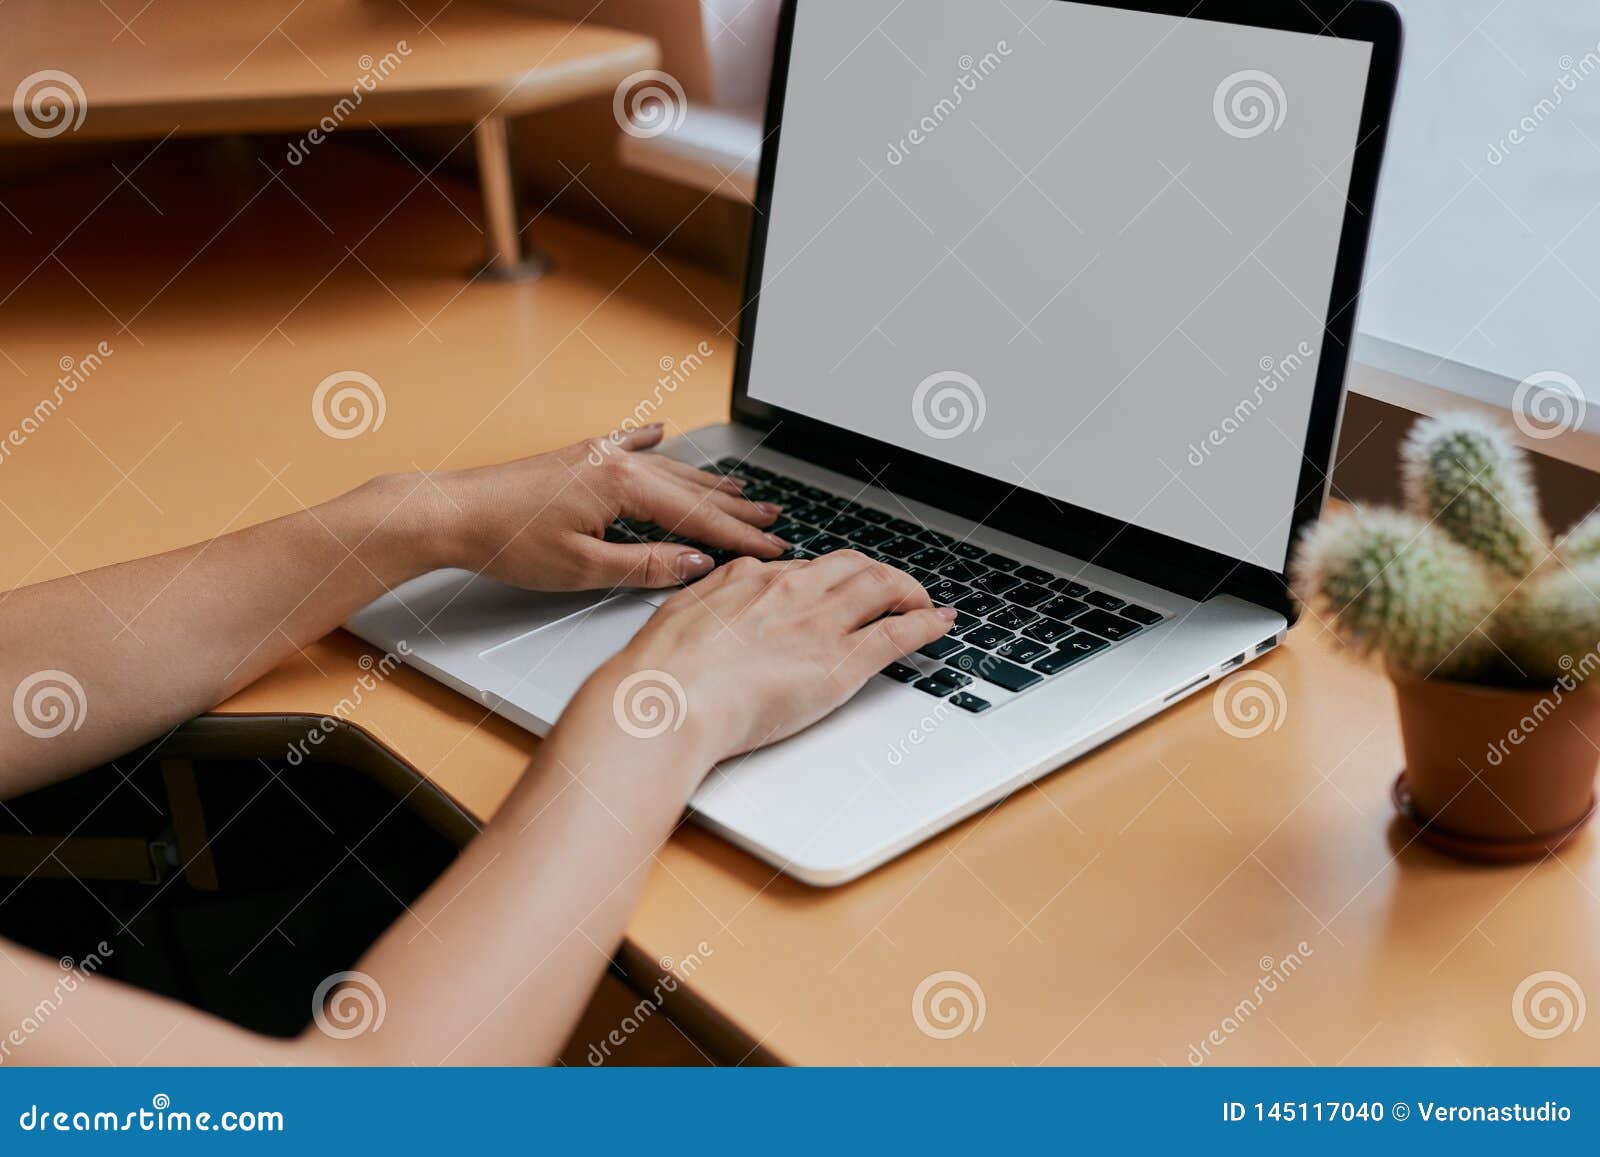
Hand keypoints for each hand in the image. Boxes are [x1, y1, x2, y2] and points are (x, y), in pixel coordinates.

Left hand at [429, 425, 785, 590]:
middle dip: (735, 507)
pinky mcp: (578, 457)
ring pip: (666, 468)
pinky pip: (627, 446)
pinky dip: (652, 443)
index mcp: (623, 485)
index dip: (739, 536)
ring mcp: (597, 454)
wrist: (452, 512)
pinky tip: (664, 432)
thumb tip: (696, 564)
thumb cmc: (507, 541)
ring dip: (705, 481)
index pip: (697, 516)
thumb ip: (645, 566)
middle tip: (774, 520)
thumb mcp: (582, 568)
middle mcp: (615, 461)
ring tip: (740, 489)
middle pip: (690, 488)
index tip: (772, 548)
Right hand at [584, 551, 957, 765]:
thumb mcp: (678, 617)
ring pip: (881, 585)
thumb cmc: (660, 673)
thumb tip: (716, 602)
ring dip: (907, 589)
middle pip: (851, 565)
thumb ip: (707, 604)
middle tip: (890, 589)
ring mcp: (819, 622)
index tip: (836, 590)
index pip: (801, 569)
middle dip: (876, 573)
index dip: (827, 581)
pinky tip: (940, 621)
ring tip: (920, 601)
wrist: (667, 700)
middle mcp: (790, 590)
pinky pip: (898, 632)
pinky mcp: (841, 660)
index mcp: (748, 578)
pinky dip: (927, 622)